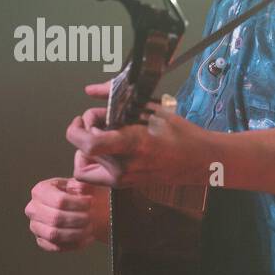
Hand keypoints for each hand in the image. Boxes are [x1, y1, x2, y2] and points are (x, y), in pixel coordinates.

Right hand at [25, 177, 108, 251]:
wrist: (76, 207)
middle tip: (91, 217)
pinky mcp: (42, 241)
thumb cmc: (77, 194)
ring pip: (54, 234)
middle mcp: (33, 209)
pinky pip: (56, 247)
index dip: (78, 203)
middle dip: (78, 219)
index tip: (90, 202)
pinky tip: (87, 239)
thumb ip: (82, 184)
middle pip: (55, 218)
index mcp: (40, 191)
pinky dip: (74, 245)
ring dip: (76, 233)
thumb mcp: (80, 184)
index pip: (59, 200)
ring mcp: (35, 226)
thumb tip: (81, 187)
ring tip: (90, 228)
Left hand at [67, 97, 212, 189]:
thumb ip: (116, 96)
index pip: (89, 144)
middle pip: (84, 148)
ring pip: (84, 163)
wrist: (198, 162)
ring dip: (89, 145)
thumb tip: (91, 89)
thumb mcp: (151, 108)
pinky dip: (91, 160)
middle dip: (87, 130)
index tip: (81, 119)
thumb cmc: (180, 134)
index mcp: (132, 145)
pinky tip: (106, 148)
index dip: (76, 130)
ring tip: (107, 134)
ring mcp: (122, 180)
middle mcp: (123, 166)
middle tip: (103, 120)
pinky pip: (92, 175)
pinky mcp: (122, 185)